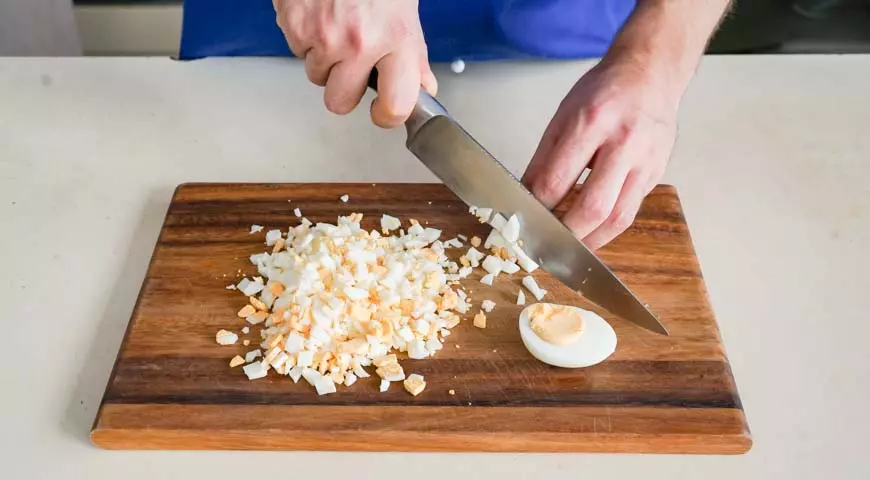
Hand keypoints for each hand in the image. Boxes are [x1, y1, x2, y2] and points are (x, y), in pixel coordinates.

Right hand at [275, 0, 435, 127]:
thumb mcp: (406, 11)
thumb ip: (414, 55)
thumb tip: (423, 88)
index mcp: (396, 39)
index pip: (395, 106)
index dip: (388, 115)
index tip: (385, 111)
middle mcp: (358, 43)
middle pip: (339, 102)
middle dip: (344, 88)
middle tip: (352, 63)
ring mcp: (322, 36)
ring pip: (315, 76)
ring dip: (324, 59)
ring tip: (336, 26)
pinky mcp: (294, 25)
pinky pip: (298, 51)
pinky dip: (306, 37)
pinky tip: (320, 13)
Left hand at [522, 56, 679, 249]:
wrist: (651, 73)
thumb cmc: (603, 92)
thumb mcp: (563, 116)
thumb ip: (544, 159)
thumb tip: (525, 198)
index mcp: (592, 122)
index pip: (557, 179)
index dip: (537, 208)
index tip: (523, 222)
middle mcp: (624, 143)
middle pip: (594, 206)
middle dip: (566, 234)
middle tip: (546, 247)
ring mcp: (646, 161)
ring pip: (618, 217)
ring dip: (591, 242)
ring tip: (569, 251)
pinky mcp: (657, 173)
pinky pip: (631, 211)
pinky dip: (608, 228)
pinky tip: (591, 234)